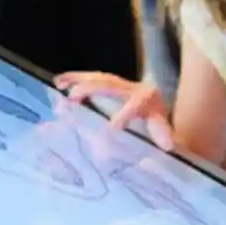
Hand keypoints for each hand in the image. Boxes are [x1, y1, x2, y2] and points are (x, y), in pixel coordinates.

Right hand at [54, 72, 174, 150]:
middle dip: (91, 89)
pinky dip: (76, 78)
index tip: (108, 129)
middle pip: (112, 85)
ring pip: (100, 78)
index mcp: (148, 102)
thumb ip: (164, 138)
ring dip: (79, 79)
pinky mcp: (113, 86)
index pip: (134, 106)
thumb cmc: (163, 129)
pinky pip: (94, 79)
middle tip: (72, 99)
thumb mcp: (167, 136)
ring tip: (60, 83)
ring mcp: (122, 85)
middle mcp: (134, 89)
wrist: (164, 113)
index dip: (121, 116)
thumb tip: (166, 146)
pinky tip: (59, 81)